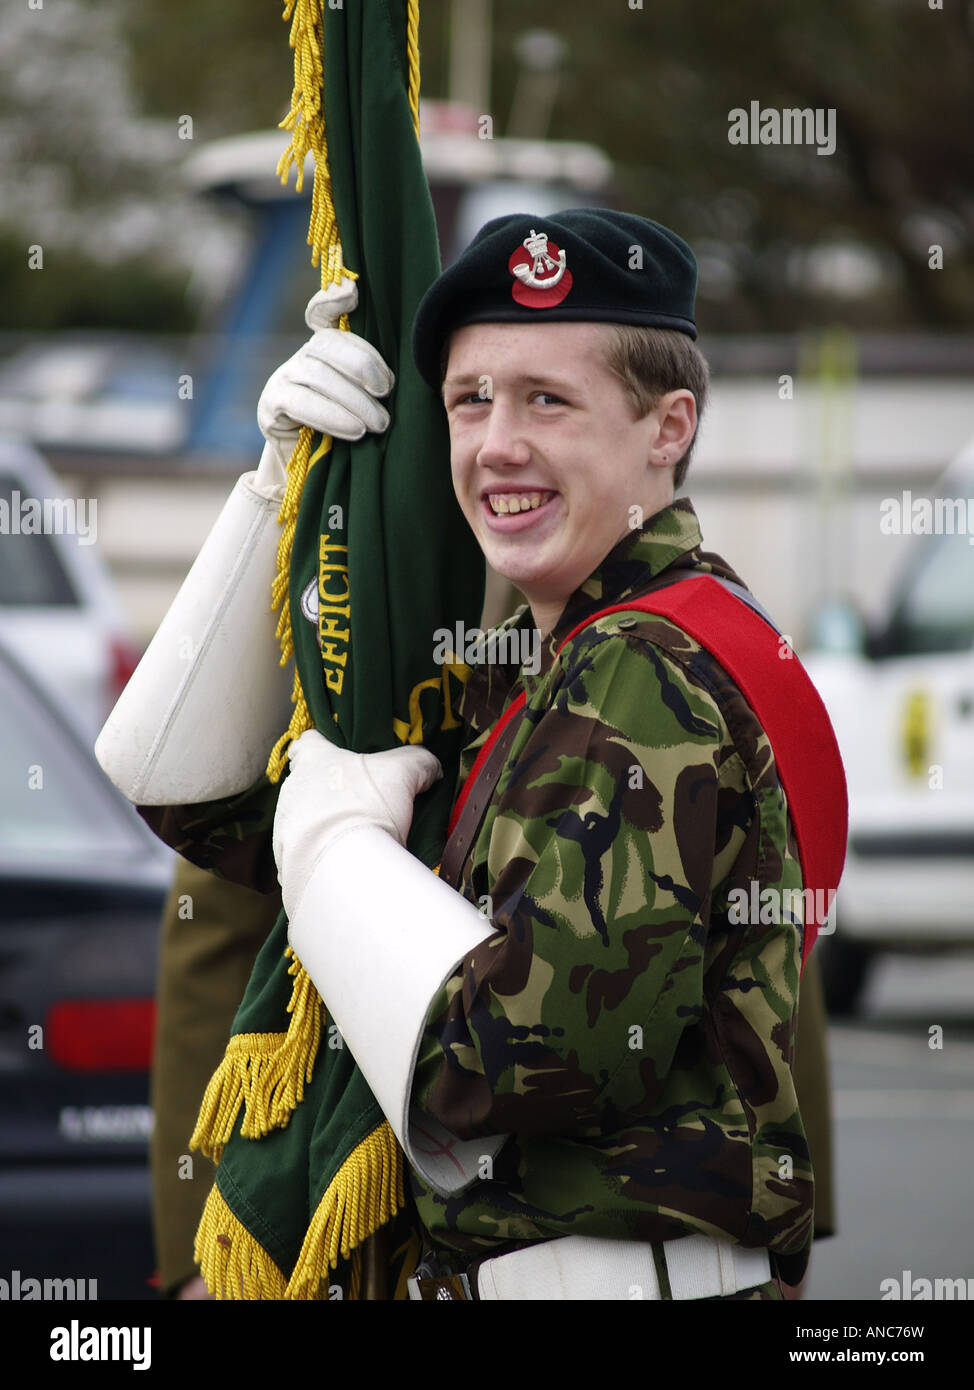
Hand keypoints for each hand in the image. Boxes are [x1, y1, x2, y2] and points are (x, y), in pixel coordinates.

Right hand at [253, 280, 394, 496]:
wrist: (315, 473)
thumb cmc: (351, 432)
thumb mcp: (369, 402)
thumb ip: (378, 380)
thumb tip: (407, 370)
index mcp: (327, 348)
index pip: (324, 313)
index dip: (333, 300)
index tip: (353, 293)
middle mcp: (303, 355)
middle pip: (329, 344)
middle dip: (363, 367)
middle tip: (387, 394)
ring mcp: (284, 377)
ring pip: (318, 375)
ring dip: (353, 400)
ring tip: (379, 424)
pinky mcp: (272, 404)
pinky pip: (300, 403)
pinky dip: (331, 416)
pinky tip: (354, 431)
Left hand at [273, 730, 441, 919]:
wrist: (344, 866)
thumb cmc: (367, 806)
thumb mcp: (404, 771)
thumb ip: (419, 761)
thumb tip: (431, 768)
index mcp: (313, 759)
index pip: (307, 742)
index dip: (323, 746)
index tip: (340, 756)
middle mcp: (293, 788)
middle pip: (308, 782)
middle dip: (330, 791)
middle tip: (361, 802)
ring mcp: (284, 825)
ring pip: (305, 818)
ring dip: (325, 825)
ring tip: (356, 838)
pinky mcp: (286, 859)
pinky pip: (305, 853)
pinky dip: (322, 855)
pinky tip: (345, 862)